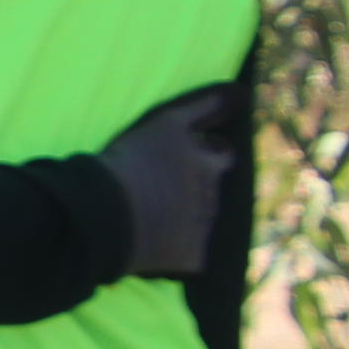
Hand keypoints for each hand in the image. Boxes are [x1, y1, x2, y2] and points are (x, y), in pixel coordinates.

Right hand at [97, 84, 238, 278]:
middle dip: (200, 186)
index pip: (222, 153)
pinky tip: (155, 250)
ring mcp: (204, 225)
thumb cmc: (128, 162)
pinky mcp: (192, 256)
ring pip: (203, 220)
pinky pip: (192, 257)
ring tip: (154, 218)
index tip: (188, 155)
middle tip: (168, 188)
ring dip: (188, 217)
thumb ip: (206, 106)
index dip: (208, 152)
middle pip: (213, 189)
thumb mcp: (164, 122)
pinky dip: (178, 253)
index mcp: (206, 160)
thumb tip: (244, 91)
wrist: (104, 213)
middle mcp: (212, 192)